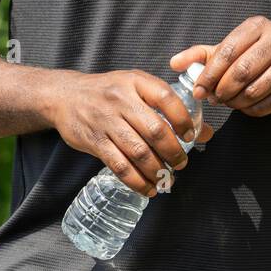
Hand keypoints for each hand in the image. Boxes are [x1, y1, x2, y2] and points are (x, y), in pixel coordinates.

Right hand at [46, 69, 214, 196]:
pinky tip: (147, 189)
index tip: (191, 136)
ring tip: (167, 178)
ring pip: (138, 151)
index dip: (183, 118)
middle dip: (173, 151)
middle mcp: (121, 99)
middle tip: (182, 163)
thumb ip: (168, 106)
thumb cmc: (109, 91)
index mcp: (136, 81)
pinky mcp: (94, 141)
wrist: (64, 95)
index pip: (166, 98)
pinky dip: (136, 181)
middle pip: (154, 129)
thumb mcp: (137, 87)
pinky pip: (119, 166)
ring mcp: (106, 121)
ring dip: (156, 169)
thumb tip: (206, 133)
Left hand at [171, 17, 270, 117]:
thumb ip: (200, 55)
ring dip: (235, 102)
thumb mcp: (229, 49)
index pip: (227, 51)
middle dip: (222, 90)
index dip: (209, 74)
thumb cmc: (256, 54)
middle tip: (214, 99)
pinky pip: (267, 103)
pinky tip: (244, 106)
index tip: (198, 90)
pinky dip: (251, 109)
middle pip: (241, 71)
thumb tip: (174, 63)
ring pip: (254, 89)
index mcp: (257, 26)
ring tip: (228, 102)